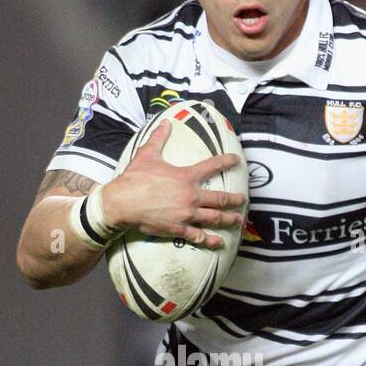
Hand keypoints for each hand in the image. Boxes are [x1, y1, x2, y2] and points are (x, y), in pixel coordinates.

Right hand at [103, 119, 244, 248]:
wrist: (122, 202)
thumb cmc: (134, 178)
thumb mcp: (147, 154)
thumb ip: (159, 138)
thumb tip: (165, 122)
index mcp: (186, 176)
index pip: (212, 166)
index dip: (226, 161)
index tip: (237, 160)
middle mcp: (191, 196)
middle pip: (220, 198)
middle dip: (235, 199)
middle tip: (244, 200)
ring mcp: (186, 214)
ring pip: (214, 218)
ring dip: (229, 219)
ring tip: (238, 220)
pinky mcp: (178, 229)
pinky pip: (199, 236)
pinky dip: (210, 240)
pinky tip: (219, 243)